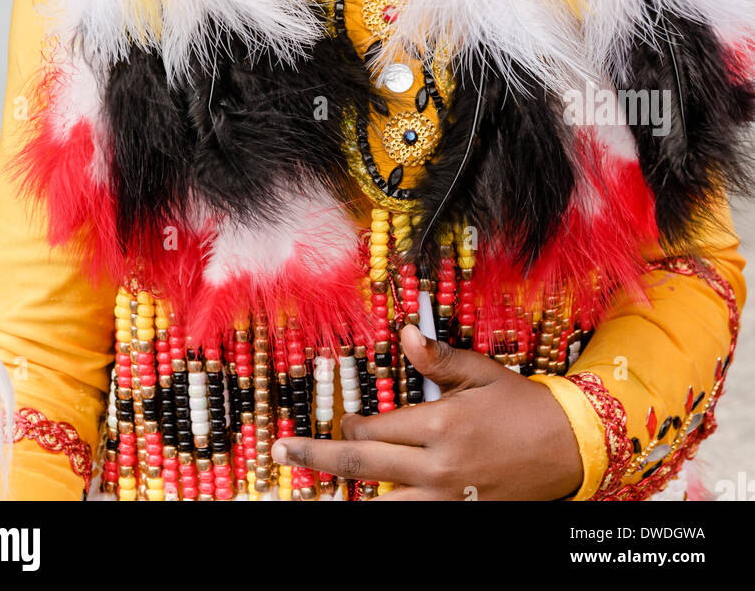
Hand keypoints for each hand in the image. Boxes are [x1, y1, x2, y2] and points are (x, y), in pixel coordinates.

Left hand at [270, 324, 583, 500]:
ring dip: (348, 496)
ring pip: (383, 505)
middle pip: (363, 467)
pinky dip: (390, 510)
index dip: (347, 425)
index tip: (338, 421)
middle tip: (282, 453)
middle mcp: (437, 467)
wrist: (569, 449)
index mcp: (440, 424)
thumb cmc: (523, 405)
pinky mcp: (461, 516)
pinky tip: (374, 503)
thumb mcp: (482, 373)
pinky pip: (414, 518)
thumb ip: (439, 358)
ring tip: (312, 491)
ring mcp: (448, 498)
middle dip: (317, 458)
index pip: (373, 428)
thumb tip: (406, 332)